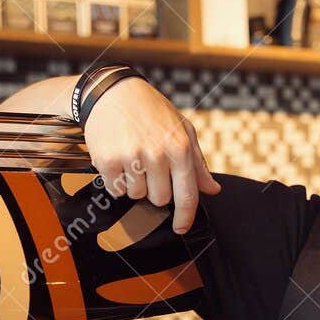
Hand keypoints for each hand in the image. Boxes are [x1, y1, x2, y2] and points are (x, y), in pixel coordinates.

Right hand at [84, 79, 218, 234]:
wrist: (112, 92)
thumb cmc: (151, 111)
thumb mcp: (182, 130)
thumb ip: (197, 163)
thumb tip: (212, 190)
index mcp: (179, 148)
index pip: (187, 195)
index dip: (185, 217)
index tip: (181, 228)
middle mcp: (157, 154)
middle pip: (159, 200)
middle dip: (154, 189)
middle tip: (148, 167)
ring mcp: (131, 157)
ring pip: (136, 195)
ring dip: (134, 183)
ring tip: (132, 158)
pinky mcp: (107, 160)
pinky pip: (115, 190)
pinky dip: (116, 180)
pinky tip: (117, 158)